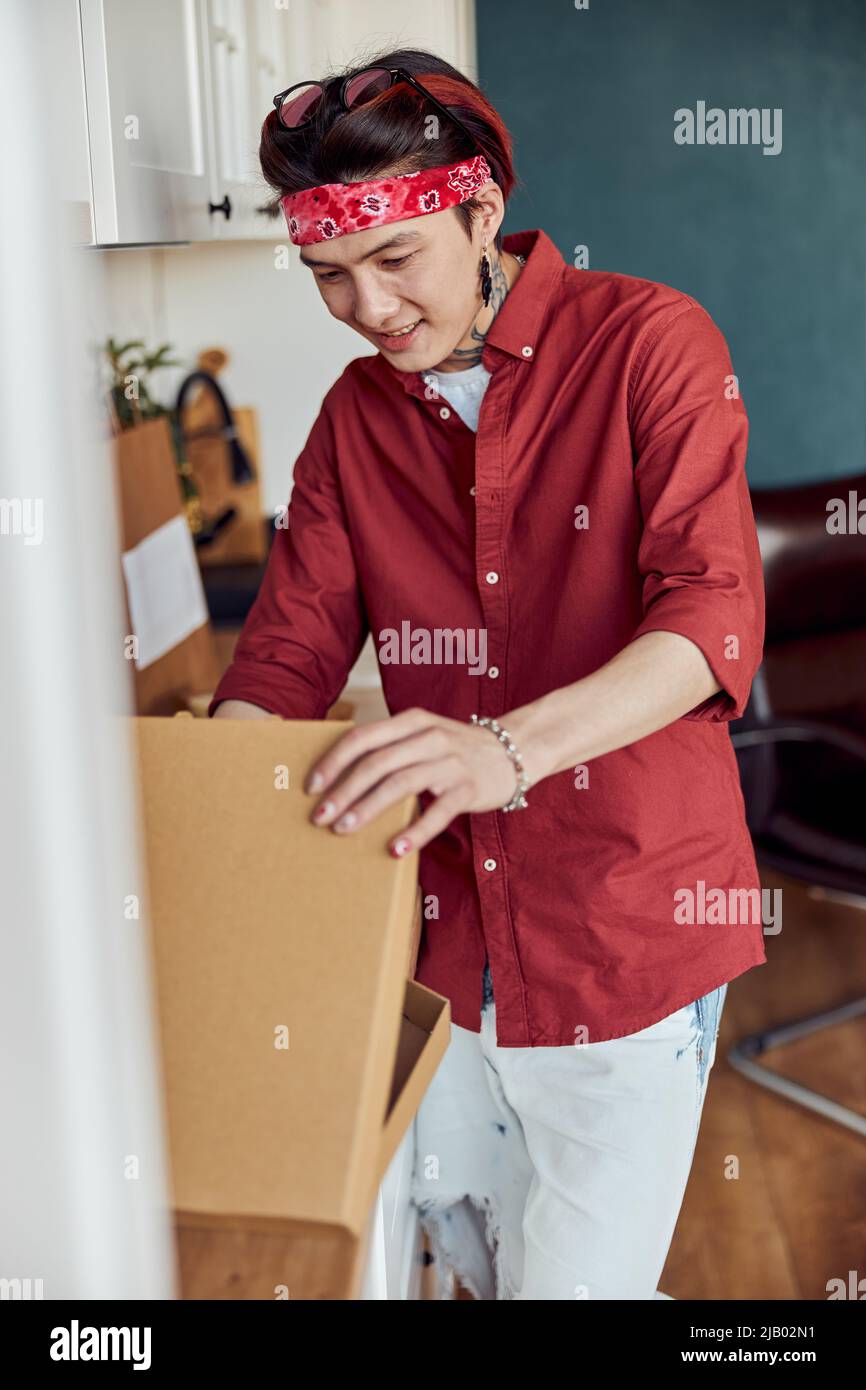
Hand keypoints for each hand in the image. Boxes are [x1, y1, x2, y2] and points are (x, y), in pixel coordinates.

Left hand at [304, 707, 521, 854]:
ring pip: (399, 784)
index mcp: (412, 721)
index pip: (363, 738)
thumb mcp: (423, 735)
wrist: (515, 750)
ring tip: (343, 829)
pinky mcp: (468, 788)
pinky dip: (415, 831)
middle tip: (318, 816)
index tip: (311, 786)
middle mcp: (429, 737)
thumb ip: (390, 747)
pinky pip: (437, 812)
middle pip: (376, 763)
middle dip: (342, 791)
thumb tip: (341, 776)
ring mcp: (450, 762)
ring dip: (367, 808)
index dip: (333, 761)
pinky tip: (395, 849)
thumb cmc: (456, 748)